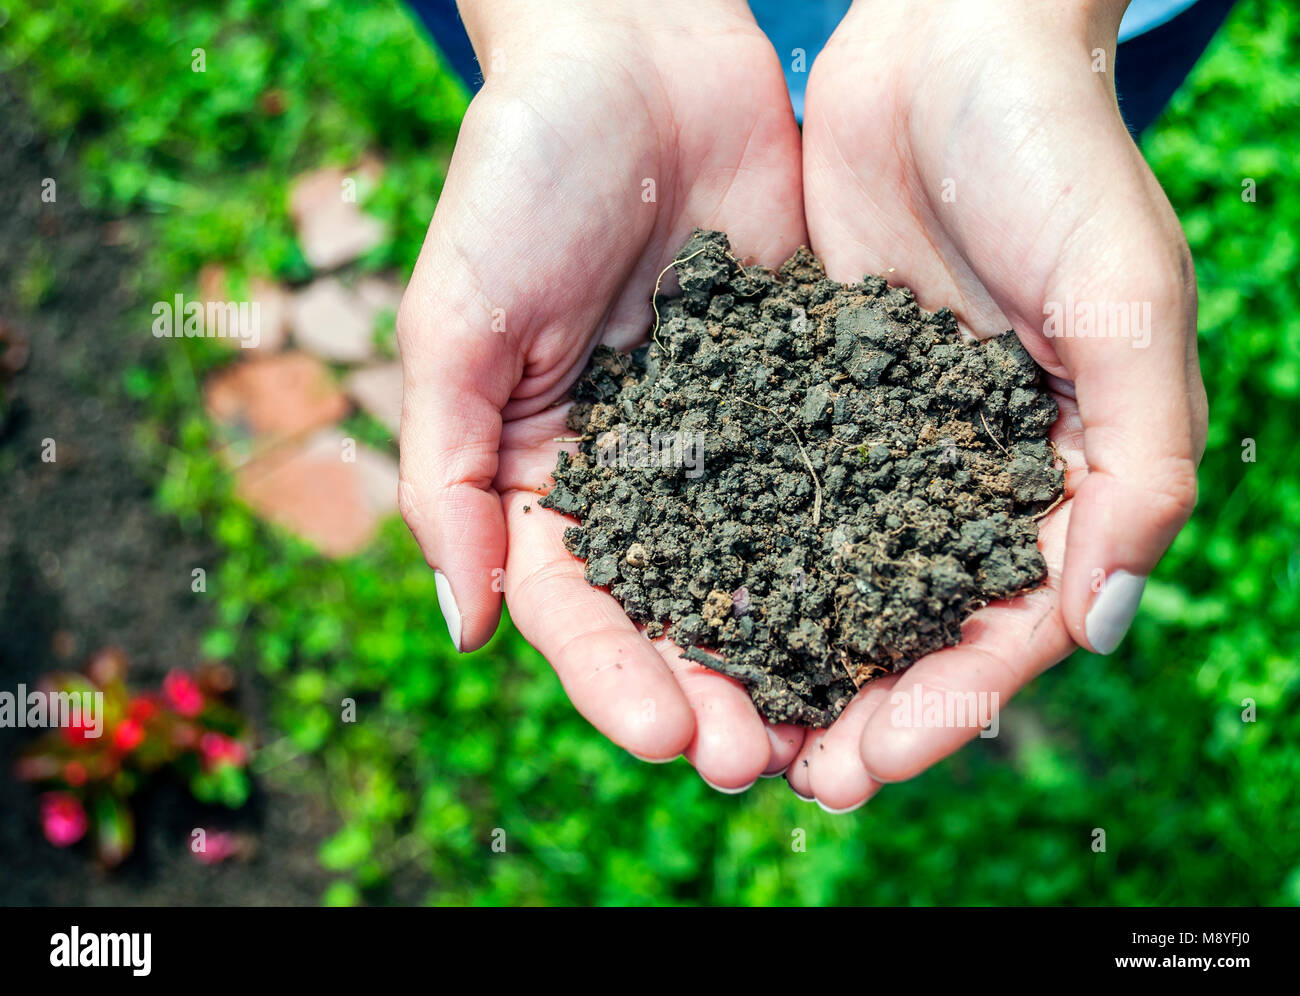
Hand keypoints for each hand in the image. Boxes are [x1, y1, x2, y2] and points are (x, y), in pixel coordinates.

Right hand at [398, 0, 808, 788]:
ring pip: (761, 563)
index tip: (663, 734)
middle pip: (674, 606)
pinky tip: (898, 601)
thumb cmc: (519, 173)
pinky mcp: (802, 381)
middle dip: (712, 685)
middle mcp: (639, 468)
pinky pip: (832, 476)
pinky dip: (860, 543)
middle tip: (761, 759)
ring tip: (837, 719)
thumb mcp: (457, 321)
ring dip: (793, 645)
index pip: (576, 602)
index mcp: (544, 470)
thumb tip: (463, 625)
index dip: (612, 675)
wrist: (633, 48)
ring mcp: (725, 432)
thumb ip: (445, 473)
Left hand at [792, 0, 1207, 809]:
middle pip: (903, 621)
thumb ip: (1134, 463)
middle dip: (849, 704)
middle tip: (786, 775)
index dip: (944, 703)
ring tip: (721, 721)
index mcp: (1051, 474)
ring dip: (780, 653)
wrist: (952, 45)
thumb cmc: (1059, 161)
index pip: (1000, 624)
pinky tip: (681, 605)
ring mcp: (873, 433)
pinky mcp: (800, 382)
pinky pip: (762, 488)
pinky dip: (731, 551)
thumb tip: (1102, 625)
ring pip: (824, 572)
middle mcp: (955, 470)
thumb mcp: (1125, 305)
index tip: (875, 762)